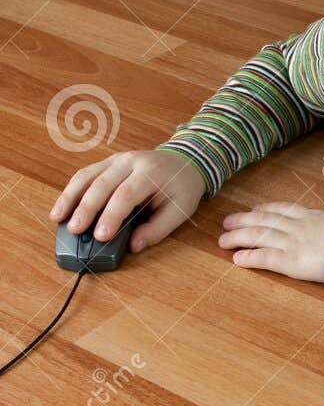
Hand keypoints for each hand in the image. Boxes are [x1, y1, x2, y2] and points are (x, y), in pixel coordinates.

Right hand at [50, 147, 206, 251]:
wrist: (184, 160)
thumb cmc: (181, 188)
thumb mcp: (180, 211)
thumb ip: (157, 229)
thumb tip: (133, 247)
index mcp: (151, 173)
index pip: (126, 195)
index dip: (111, 216)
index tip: (100, 237)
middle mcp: (131, 162)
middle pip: (101, 184)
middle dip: (85, 209)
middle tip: (74, 230)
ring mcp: (117, 159)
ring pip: (87, 176)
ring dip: (70, 197)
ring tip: (57, 218)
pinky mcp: (108, 162)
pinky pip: (86, 174)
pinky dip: (72, 190)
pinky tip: (63, 206)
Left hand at [218, 193, 323, 284]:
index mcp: (316, 216)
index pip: (286, 210)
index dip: (268, 209)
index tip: (255, 209)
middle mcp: (300, 227)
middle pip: (265, 221)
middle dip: (244, 221)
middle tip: (227, 221)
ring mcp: (294, 243)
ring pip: (259, 237)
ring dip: (239, 237)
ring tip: (222, 240)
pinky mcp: (291, 262)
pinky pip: (264, 258)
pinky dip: (249, 257)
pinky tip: (236, 259)